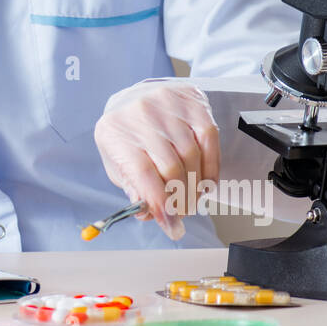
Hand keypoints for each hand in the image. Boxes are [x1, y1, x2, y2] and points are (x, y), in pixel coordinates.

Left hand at [93, 81, 219, 239]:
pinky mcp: (191, 100)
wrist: (135, 98)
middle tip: (183, 212)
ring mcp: (167, 104)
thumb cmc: (127, 136)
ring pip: (192, 155)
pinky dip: (211, 167)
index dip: (161, 205)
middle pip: (171, 167)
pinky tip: (205, 181)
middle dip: (181, 199)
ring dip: (196, 187)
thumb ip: (133, 188)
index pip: (142, 174)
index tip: (172, 227)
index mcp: (115, 132)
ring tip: (192, 199)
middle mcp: (140, 113)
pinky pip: (209, 138)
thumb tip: (149, 214)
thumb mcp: (118, 162)